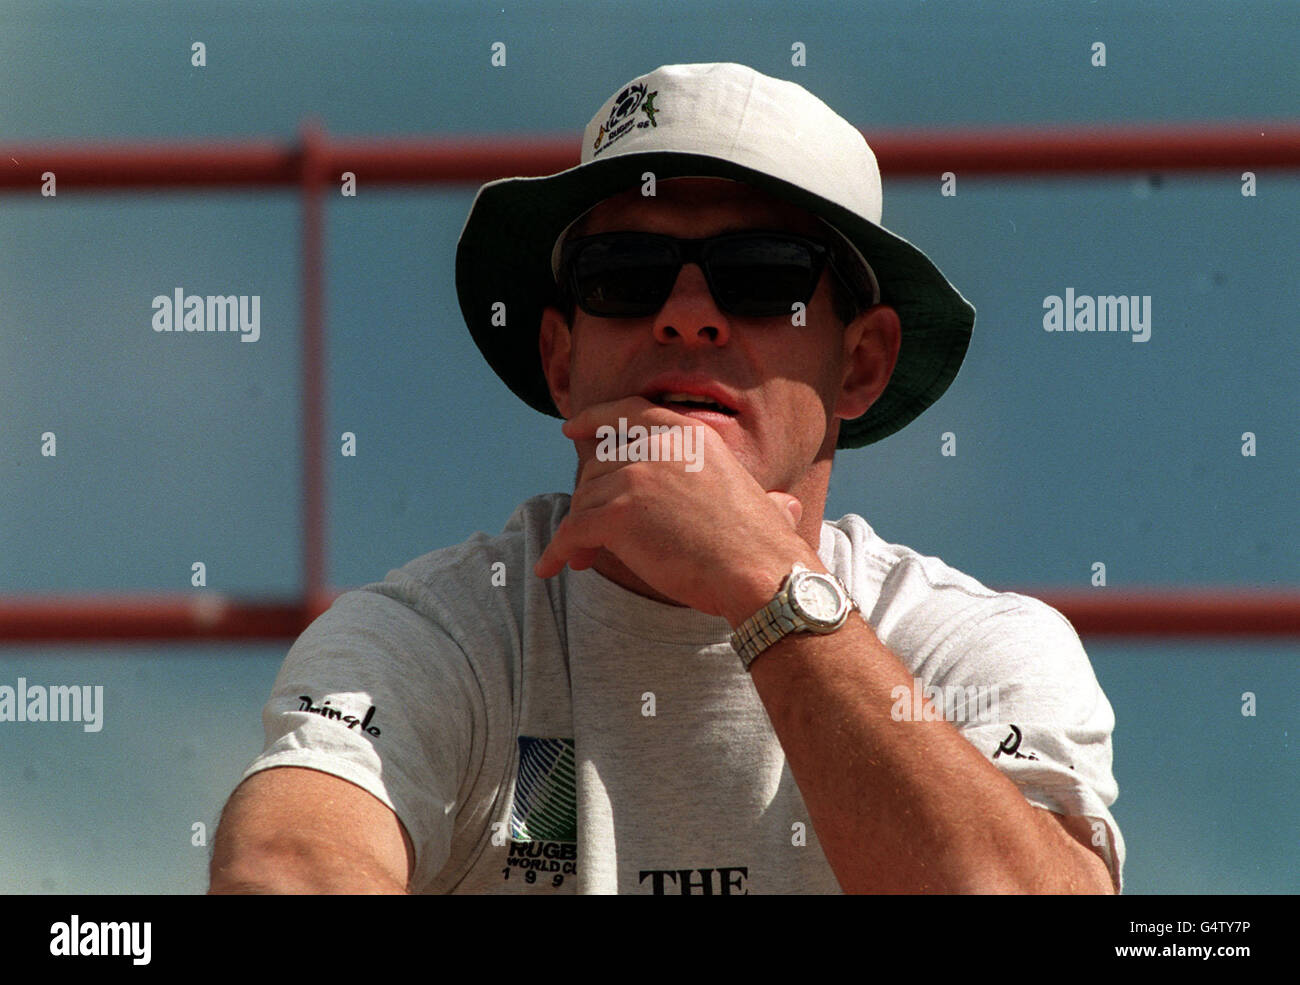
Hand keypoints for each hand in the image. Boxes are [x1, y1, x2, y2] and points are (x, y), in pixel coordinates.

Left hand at [533, 396, 820, 621]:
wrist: (760, 573)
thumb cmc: (766, 549)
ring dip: (578, 531)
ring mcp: (635, 477)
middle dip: (590, 499)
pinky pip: (571, 531)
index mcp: (688, 435)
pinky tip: (552, 568)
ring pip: (583, 501)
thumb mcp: (760, 499)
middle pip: (598, 467)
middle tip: (589, 534)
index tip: (571, 428)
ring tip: (584, 558)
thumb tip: (786, 506)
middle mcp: (657, 447)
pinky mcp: (617, 514)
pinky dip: (557, 550)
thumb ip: (757, 495)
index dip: (594, 418)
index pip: (627, 413)